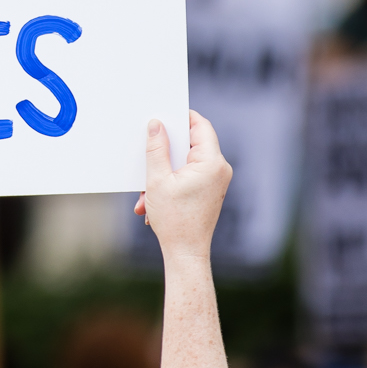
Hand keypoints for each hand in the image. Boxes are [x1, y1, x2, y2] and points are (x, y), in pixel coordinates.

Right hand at [135, 111, 229, 258]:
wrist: (186, 254)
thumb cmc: (175, 221)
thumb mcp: (157, 180)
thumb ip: (156, 148)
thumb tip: (156, 124)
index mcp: (212, 162)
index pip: (200, 125)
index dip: (181, 117)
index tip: (163, 114)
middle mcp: (220, 169)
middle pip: (191, 144)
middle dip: (165, 153)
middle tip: (148, 154)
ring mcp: (216, 181)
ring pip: (186, 163)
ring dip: (163, 172)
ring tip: (146, 193)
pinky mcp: (210, 190)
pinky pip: (188, 176)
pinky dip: (170, 183)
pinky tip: (153, 201)